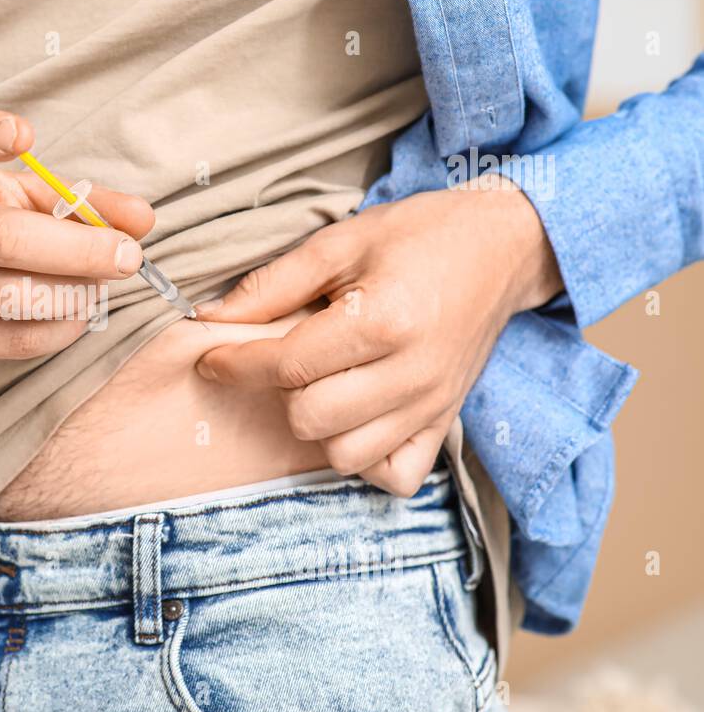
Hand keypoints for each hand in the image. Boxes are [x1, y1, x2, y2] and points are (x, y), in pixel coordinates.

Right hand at [0, 107, 154, 360]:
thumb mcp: (14, 195)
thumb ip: (77, 201)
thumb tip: (140, 219)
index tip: (24, 134)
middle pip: (2, 238)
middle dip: (78, 250)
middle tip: (127, 255)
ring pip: (10, 296)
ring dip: (75, 293)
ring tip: (101, 285)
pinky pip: (9, 340)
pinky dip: (59, 329)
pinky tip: (78, 313)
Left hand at [194, 175, 562, 495]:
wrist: (501, 246)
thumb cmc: (418, 237)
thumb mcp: (339, 243)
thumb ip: (271, 286)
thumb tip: (210, 320)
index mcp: (381, 321)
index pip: (286, 365)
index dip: (234, 365)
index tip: (210, 358)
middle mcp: (410, 374)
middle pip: (310, 418)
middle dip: (279, 391)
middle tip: (285, 358)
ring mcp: (432, 406)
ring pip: (345, 455)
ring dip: (318, 426)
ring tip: (322, 384)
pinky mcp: (446, 422)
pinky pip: (395, 475)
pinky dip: (366, 458)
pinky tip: (355, 419)